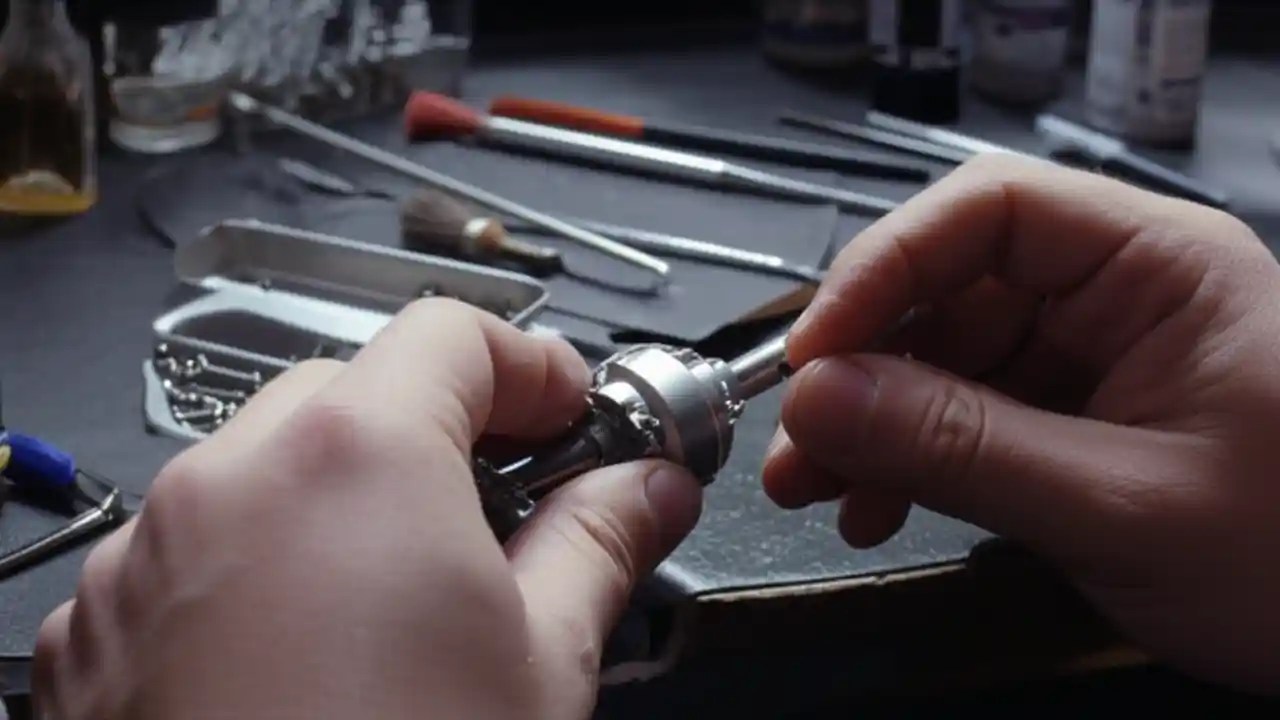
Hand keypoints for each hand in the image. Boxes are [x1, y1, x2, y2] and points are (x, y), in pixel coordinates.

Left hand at [33, 299, 702, 718]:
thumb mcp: (543, 664)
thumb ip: (602, 544)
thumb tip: (646, 493)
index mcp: (353, 461)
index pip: (452, 335)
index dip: (530, 366)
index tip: (569, 413)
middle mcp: (230, 484)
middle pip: (355, 390)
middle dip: (440, 430)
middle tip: (509, 500)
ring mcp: (149, 557)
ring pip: (266, 465)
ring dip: (344, 495)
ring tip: (407, 589)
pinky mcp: (105, 629)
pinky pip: (193, 546)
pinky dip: (260, 562)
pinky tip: (312, 648)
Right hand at [763, 153, 1279, 693]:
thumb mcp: (1121, 505)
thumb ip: (961, 447)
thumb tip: (822, 398)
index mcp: (1160, 267)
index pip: (989, 212)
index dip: (886, 268)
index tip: (816, 349)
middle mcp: (1122, 297)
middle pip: (953, 290)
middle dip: (865, 368)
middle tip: (800, 439)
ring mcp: (1097, 360)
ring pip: (947, 360)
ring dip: (873, 423)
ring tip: (817, 487)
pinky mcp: (1079, 420)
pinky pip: (970, 417)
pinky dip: (912, 460)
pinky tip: (878, 506)